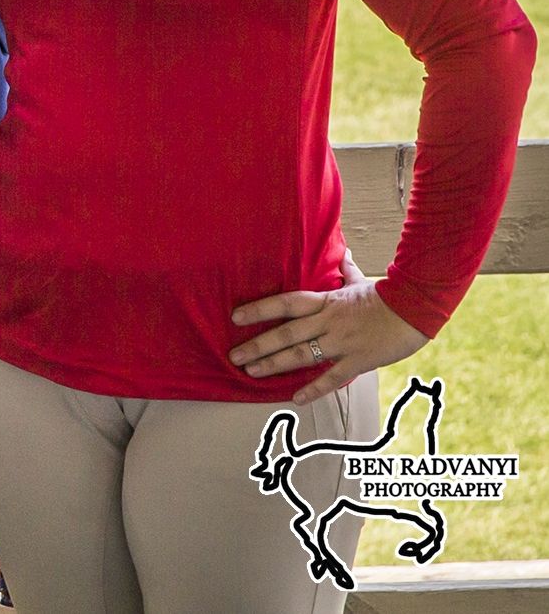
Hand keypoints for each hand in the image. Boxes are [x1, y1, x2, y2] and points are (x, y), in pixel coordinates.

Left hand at [231, 277, 428, 405]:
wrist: (417, 310)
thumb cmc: (387, 296)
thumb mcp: (361, 281)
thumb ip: (347, 271)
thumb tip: (343, 254)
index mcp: (326, 301)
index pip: (285, 303)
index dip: (259, 309)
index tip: (236, 316)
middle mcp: (328, 321)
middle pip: (286, 333)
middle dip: (258, 345)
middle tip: (234, 356)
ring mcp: (342, 342)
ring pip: (302, 355)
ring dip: (275, 365)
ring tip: (252, 372)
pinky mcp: (359, 361)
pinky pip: (332, 378)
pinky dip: (313, 389)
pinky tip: (295, 399)